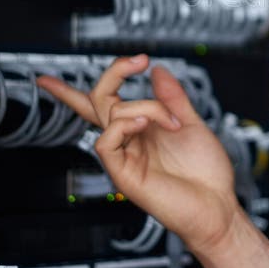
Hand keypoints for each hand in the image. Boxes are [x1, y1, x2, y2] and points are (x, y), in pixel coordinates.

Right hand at [37, 55, 240, 257]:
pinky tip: (146, 125)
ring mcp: (125, 157)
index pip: (100, 106)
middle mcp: (128, 141)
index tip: (50, 78)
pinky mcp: (124, 174)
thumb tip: (158, 71)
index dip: (69, 92)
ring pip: (110, 114)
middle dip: (115, 73)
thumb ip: (173, 98)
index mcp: (140, 129)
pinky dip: (125, 125)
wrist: (218, 206)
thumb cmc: (206, 174)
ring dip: (147, 106)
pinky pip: (106, 142)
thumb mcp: (192, 124)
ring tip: (173, 122)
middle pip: (99, 100)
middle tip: (138, 61)